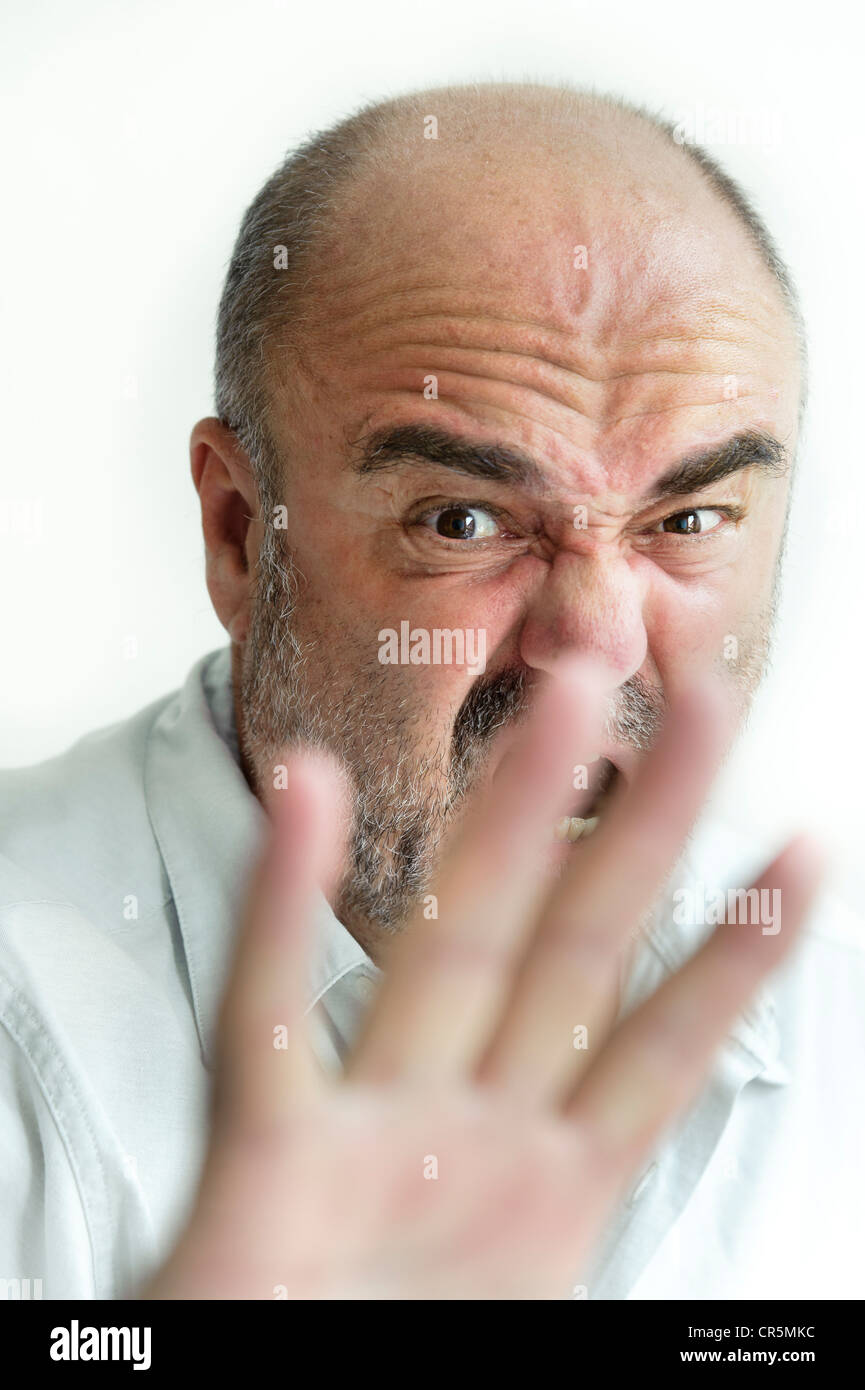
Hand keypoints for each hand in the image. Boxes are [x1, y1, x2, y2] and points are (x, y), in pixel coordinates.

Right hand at [141, 661, 821, 1298]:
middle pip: (576, 951)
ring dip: (514, 816)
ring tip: (573, 694)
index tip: (801, 850)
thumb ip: (583, 1223)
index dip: (736, 953)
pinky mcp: (262, 1163)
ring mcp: (371, 1139)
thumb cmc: (379, 1358)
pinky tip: (305, 793)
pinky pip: (268, 1019)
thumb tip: (641, 1139)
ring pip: (452, 944)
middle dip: (647, 827)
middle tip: (710, 700)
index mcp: (541, 1194)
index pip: (658, 1045)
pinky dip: (280, 902)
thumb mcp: (528, 1308)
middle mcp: (467, 1138)